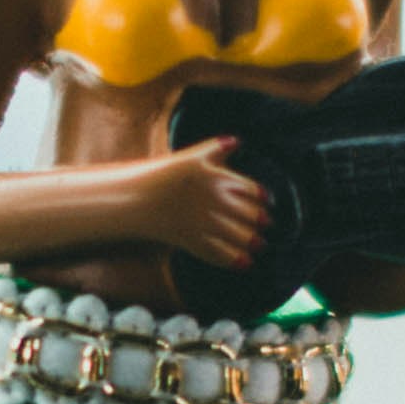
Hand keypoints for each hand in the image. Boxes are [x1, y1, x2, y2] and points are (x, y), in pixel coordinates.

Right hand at [131, 134, 273, 270]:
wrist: (136, 198)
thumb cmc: (164, 174)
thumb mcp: (191, 156)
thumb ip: (216, 148)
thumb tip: (237, 141)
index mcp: (217, 178)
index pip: (252, 190)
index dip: (263, 199)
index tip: (268, 203)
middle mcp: (214, 200)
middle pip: (250, 215)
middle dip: (261, 222)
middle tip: (267, 226)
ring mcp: (204, 222)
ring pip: (239, 236)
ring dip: (253, 242)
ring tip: (259, 244)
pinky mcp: (193, 240)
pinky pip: (220, 253)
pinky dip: (235, 260)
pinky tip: (245, 262)